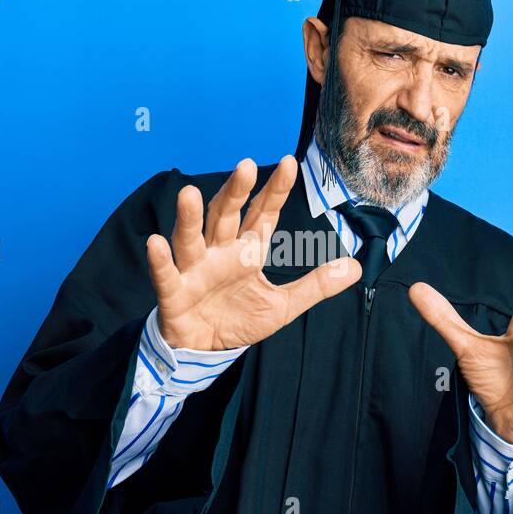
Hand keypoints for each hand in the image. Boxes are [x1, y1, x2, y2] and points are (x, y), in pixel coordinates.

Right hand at [147, 156, 360, 350]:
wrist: (205, 350)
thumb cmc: (239, 318)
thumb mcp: (284, 306)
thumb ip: (315, 285)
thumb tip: (356, 268)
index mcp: (246, 250)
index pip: (263, 214)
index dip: (275, 191)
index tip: (290, 163)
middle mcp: (219, 252)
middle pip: (225, 216)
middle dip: (234, 192)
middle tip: (245, 166)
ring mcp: (194, 270)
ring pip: (190, 238)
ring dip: (189, 217)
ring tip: (187, 193)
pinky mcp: (174, 293)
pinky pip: (166, 275)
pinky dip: (160, 260)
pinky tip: (155, 243)